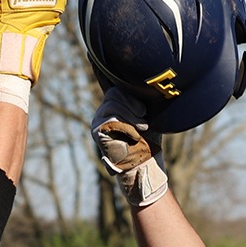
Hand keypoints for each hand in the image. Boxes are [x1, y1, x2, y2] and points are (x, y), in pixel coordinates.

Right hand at [91, 90, 168, 207]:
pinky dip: (127, 124)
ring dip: (131, 115)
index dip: (128, 90)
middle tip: (144, 118)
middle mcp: (103, 111)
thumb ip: (142, 100)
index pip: (117, 88)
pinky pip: (111, 118)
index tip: (140, 103)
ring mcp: (98, 121)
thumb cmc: (148, 140)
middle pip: (114, 93)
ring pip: (112, 104)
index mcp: (115, 105)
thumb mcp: (148, 116)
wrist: (144, 164)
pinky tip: (135, 134)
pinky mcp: (97, 131)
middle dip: (132, 104)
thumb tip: (147, 83)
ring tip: (142, 126)